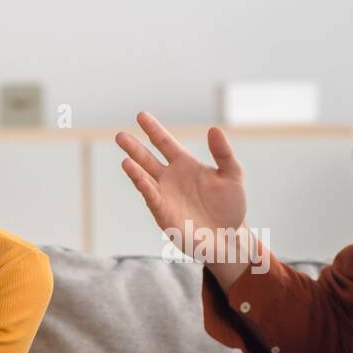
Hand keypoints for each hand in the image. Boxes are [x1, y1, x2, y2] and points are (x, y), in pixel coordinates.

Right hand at [115, 111, 253, 284]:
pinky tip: (138, 178)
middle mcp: (170, 178)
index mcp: (184, 164)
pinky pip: (152, 198)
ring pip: (144, 179)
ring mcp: (164, 196)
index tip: (141, 115)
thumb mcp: (232, 175)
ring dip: (134, 170)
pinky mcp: (164, 214)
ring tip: (125, 160)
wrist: (229, 236)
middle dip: (133, 148)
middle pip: (147, 159)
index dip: (153, 129)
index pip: (164, 142)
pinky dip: (144, 188)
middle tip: (120, 136)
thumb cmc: (230, 206)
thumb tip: (214, 129)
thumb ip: (223, 153)